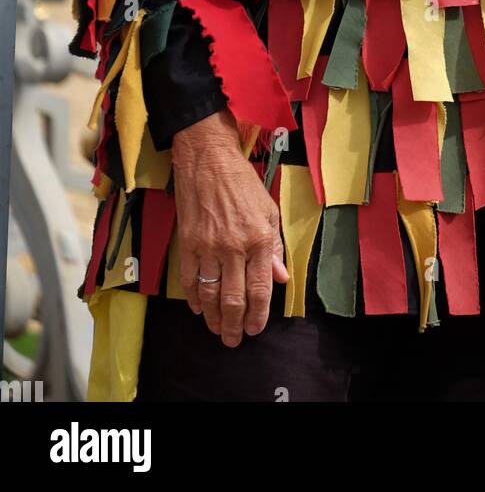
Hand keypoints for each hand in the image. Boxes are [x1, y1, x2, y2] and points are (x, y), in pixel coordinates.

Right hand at [171, 108, 288, 346]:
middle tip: (233, 341)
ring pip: (210, 295)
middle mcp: (234, 247)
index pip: (260, 289)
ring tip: (216, 330)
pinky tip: (198, 308)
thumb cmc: (243, 182)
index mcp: (259, 239)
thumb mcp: (269, 210)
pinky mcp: (188, 243)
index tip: (256, 329)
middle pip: (233, 299)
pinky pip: (190, 280)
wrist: (208, 159)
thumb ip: (274, 248)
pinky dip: (194, 298)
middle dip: (234, 325)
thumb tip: (280, 279)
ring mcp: (208, 247)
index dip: (259, 314)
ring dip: (213, 318)